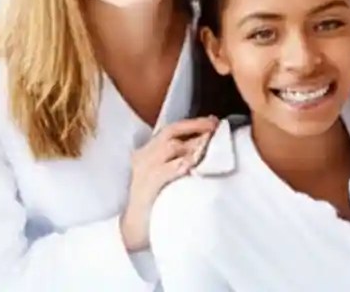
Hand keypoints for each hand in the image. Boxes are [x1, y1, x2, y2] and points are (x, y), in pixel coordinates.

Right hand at [119, 116, 218, 251]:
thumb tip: (206, 142)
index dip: (193, 123)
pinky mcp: (146, 186)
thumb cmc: (156, 201)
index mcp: (147, 152)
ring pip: (169, 148)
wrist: (134, 228)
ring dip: (192, 144)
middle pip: (170, 132)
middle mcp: (144, 157)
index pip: (170, 129)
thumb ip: (180, 158)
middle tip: (215, 126)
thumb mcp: (165, 174)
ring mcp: (144, 171)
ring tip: (208, 144)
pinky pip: (164, 171)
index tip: (213, 121)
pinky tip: (192, 164)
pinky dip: (179, 165)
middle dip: (195, 126)